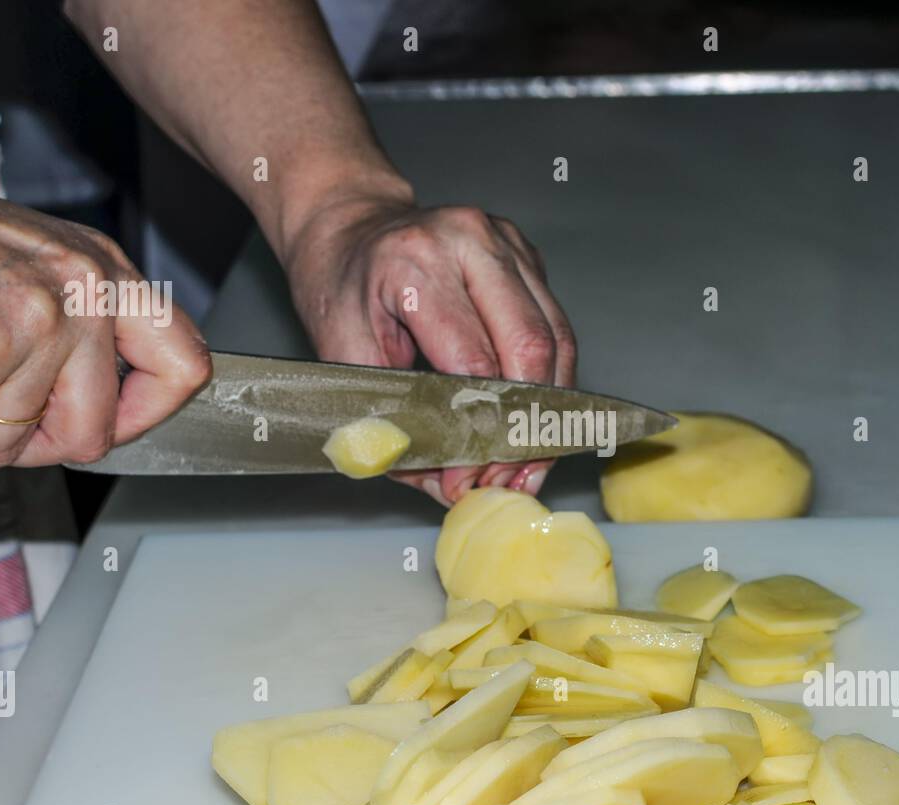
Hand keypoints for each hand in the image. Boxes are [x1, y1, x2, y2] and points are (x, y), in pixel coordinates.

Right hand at [0, 159, 210, 466]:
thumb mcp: (43, 267)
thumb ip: (86, 330)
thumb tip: (107, 410)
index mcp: (107, 274)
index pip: (185, 367)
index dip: (146, 416)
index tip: (110, 425)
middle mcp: (86, 294)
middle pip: (93, 433)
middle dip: (33, 445)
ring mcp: (39, 321)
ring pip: (11, 441)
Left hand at [282, 194, 577, 505]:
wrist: (349, 224)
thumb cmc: (341, 284)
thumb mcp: (341, 355)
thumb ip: (389, 423)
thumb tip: (444, 485)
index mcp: (416, 261)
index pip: (473, 364)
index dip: (476, 434)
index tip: (467, 480)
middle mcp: (472, 241)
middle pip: (530, 350)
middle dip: (525, 428)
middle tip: (509, 478)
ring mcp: (508, 244)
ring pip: (557, 341)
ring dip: (548, 412)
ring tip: (526, 461)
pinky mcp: (528, 256)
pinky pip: (557, 328)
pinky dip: (550, 382)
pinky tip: (529, 419)